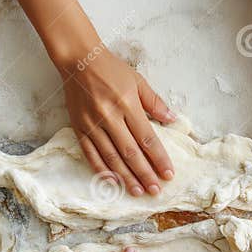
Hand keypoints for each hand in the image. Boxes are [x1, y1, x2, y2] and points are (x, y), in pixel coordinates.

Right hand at [61, 50, 175, 196]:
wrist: (78, 60)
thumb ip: (155, 102)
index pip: (147, 138)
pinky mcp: (79, 128)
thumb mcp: (138, 81)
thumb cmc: (112, 70)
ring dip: (126, 177)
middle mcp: (109, 116)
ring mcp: (92, 124)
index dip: (159, 158)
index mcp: (127, 104)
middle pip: (130, 152)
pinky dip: (102, 169)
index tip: (169, 174)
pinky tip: (113, 181)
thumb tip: (173, 120)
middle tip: (156, 190)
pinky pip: (91, 153)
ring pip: (111, 157)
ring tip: (138, 191)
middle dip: (145, 174)